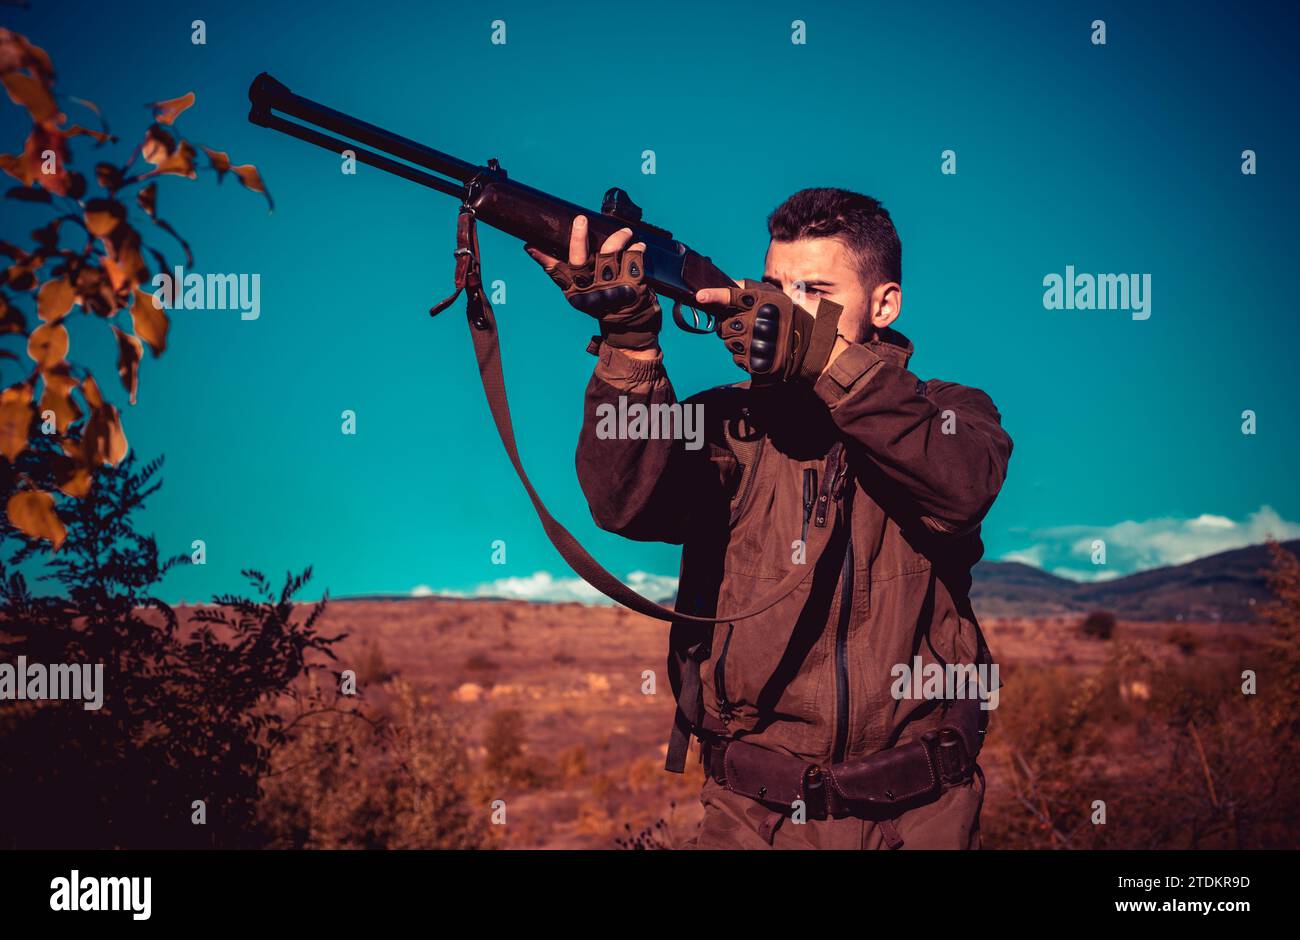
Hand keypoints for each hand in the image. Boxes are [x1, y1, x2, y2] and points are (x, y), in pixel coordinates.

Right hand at [525, 215, 661, 350]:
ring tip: (625, 232)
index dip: (543, 258)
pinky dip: (637, 250)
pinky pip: (633, 260)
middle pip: (579, 261)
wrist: (629, 328)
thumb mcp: (577, 291)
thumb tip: (531, 247)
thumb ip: (559, 271)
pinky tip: (639, 246)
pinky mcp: (631, 287)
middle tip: (580, 220)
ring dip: (618, 238)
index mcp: (574, 290)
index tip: (531, 245)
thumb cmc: (600, 301)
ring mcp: (610, 289)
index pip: (555, 271)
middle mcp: (589, 290)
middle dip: (578, 239)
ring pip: (609, 253)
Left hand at [694, 280, 843, 385]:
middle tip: (747, 326)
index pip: (731, 296)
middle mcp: (756, 321)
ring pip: (728, 342)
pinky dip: (743, 354)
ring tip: (756, 338)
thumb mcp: (775, 296)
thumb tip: (728, 283)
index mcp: (761, 302)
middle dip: (729, 326)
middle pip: (723, 325)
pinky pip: (736, 357)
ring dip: (736, 341)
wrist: (809, 348)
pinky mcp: (754, 361)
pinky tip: (757, 350)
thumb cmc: (790, 319)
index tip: (700, 296)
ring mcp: (755, 342)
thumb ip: (750, 290)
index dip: (714, 296)